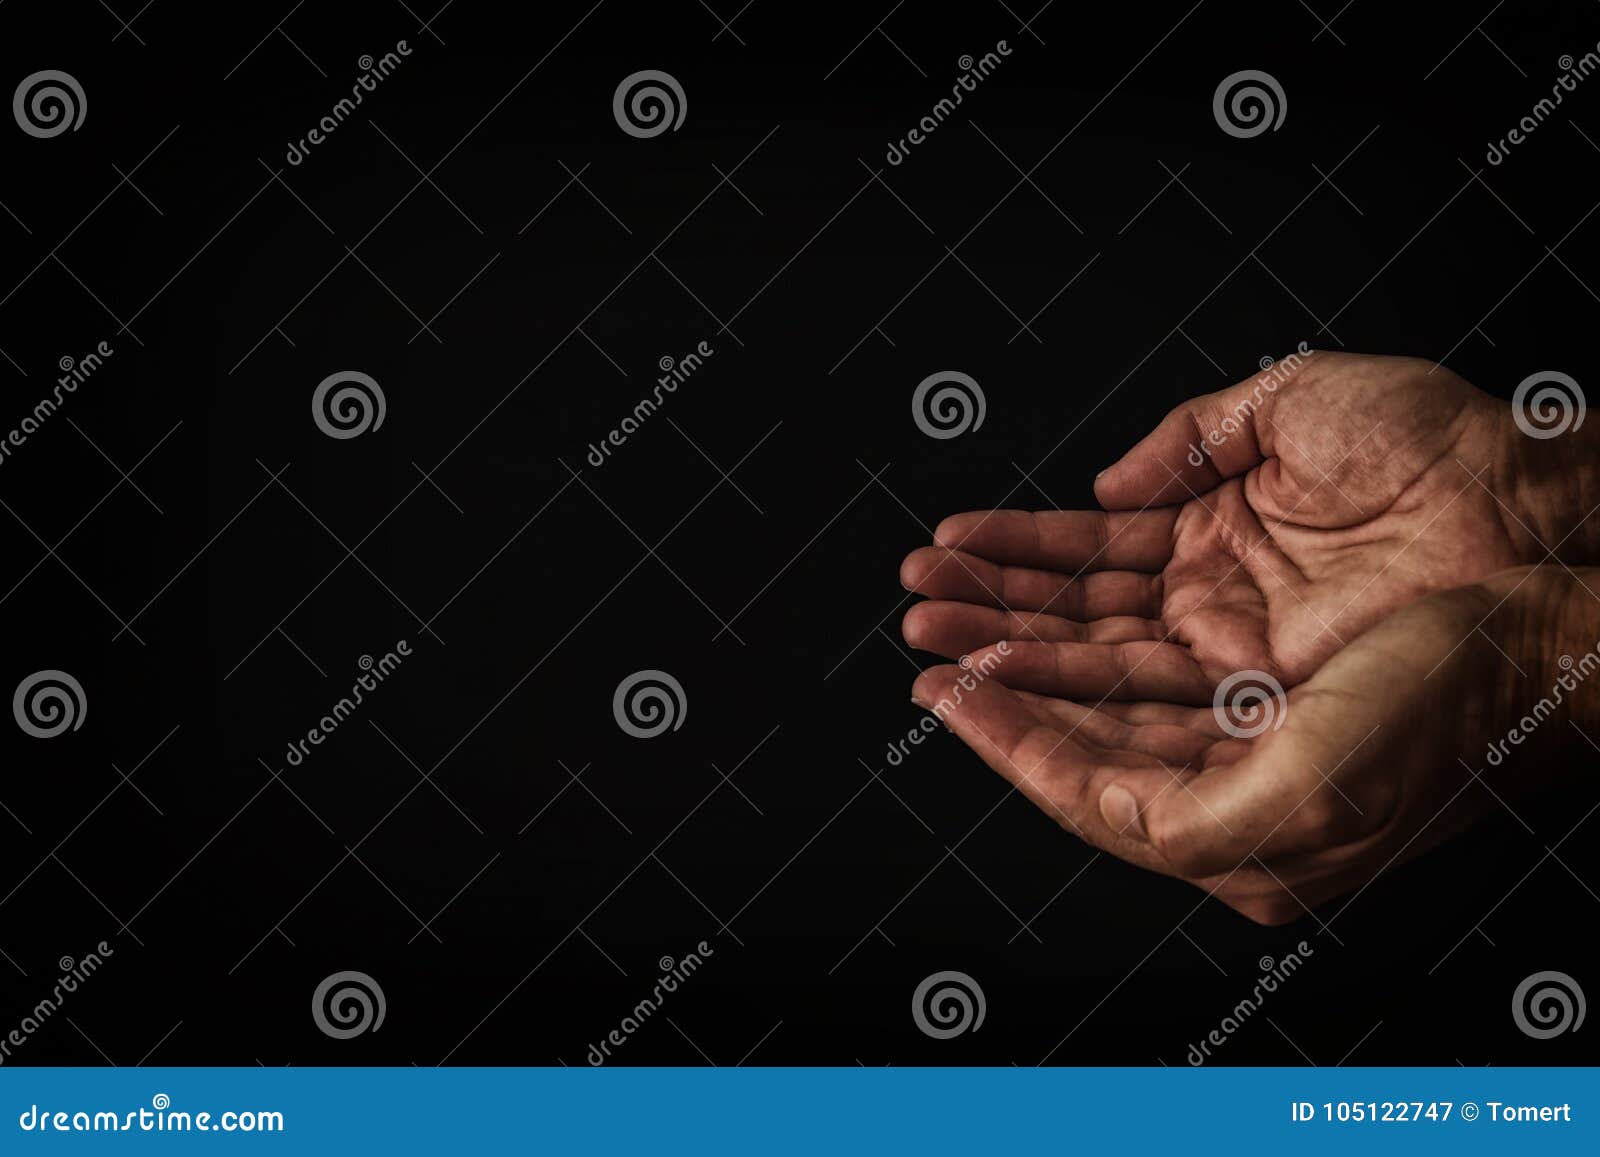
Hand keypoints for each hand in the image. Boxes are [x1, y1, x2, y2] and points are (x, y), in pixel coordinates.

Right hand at [900, 350, 1551, 700]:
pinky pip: (1144, 705)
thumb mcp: (1290, 401)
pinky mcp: (1258, 702)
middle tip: (916, 601)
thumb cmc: (1433, 444)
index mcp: (1218, 531)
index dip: (1018, 547)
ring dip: (1008, 651)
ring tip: (932, 637)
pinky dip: (1066, 697)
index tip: (949, 544)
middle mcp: (1216, 603)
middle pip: (1079, 614)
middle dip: (991, 605)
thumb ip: (1188, 436)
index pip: (1094, 548)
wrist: (1527, 505)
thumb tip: (1103, 482)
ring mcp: (1233, 657)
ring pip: (1095, 662)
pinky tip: (1001, 682)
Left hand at [908, 566, 1592, 923]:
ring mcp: (1241, 719)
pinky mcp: (1256, 662)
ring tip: (956, 600)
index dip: (1008, 742)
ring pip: (1102, 675)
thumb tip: (1110, 811)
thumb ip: (1189, 824)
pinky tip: (1045, 588)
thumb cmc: (1441, 715)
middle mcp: (1231, 784)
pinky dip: (1087, 610)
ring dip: (1029, 637)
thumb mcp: (1307, 792)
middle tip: (926, 633)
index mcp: (1239, 837)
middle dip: (1000, 679)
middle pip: (1083, 728)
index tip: (940, 695)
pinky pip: (1145, 637)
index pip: (1088, 793)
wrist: (1536, 638)